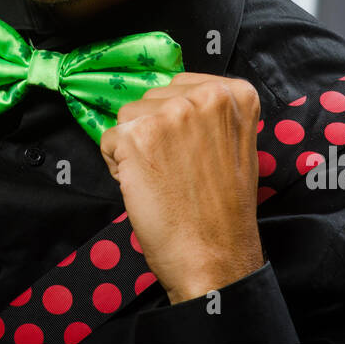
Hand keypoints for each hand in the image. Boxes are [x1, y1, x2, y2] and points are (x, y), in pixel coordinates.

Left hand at [99, 73, 263, 303]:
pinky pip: (108, 140)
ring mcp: (169, 114)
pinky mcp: (137, 136)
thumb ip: (209, 115)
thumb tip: (168, 99)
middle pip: (152, 99)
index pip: (180, 87)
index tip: (192, 151)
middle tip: (178, 170)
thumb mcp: (235, 145)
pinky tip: (146, 187)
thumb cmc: (223, 210)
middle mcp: (204, 95)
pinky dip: (119, 166)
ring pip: (128, 116)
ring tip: (163, 179)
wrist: (214, 255)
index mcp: (235, 94)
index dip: (176, 122)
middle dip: (155, 132)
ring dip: (135, 147)